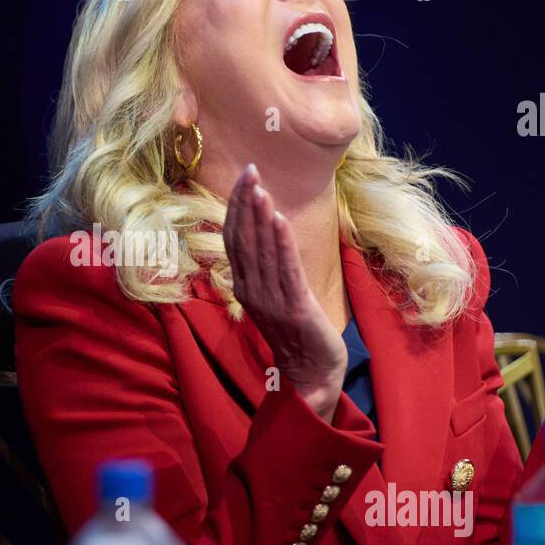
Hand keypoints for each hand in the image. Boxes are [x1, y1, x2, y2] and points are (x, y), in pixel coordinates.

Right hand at [222, 163, 346, 421]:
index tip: (244, 178)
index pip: (234, 239)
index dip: (237, 207)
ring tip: (261, 188)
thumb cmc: (295, 332)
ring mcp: (271, 299)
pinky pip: (285, 269)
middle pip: (244, 239)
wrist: (310, 372)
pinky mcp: (294, 306)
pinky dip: (281, 243)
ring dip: (261, 217)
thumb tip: (266, 231)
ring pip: (261, 251)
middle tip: (250, 171)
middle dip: (246, 203)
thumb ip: (266, 267)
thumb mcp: (274, 295)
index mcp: (244, 286)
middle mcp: (251, 290)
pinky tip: (279, 219)